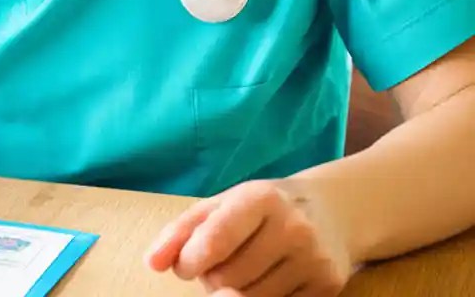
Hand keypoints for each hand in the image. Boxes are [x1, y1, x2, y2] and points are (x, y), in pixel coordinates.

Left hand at [146, 180, 353, 295]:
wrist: (334, 210)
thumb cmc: (262, 208)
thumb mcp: (221, 205)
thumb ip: (181, 231)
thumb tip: (152, 263)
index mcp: (261, 199)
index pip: (215, 240)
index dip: (189, 261)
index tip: (184, 265)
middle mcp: (293, 228)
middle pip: (227, 279)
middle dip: (210, 279)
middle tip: (218, 265)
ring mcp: (314, 260)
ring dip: (231, 294)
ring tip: (239, 271)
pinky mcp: (327, 287)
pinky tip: (262, 280)